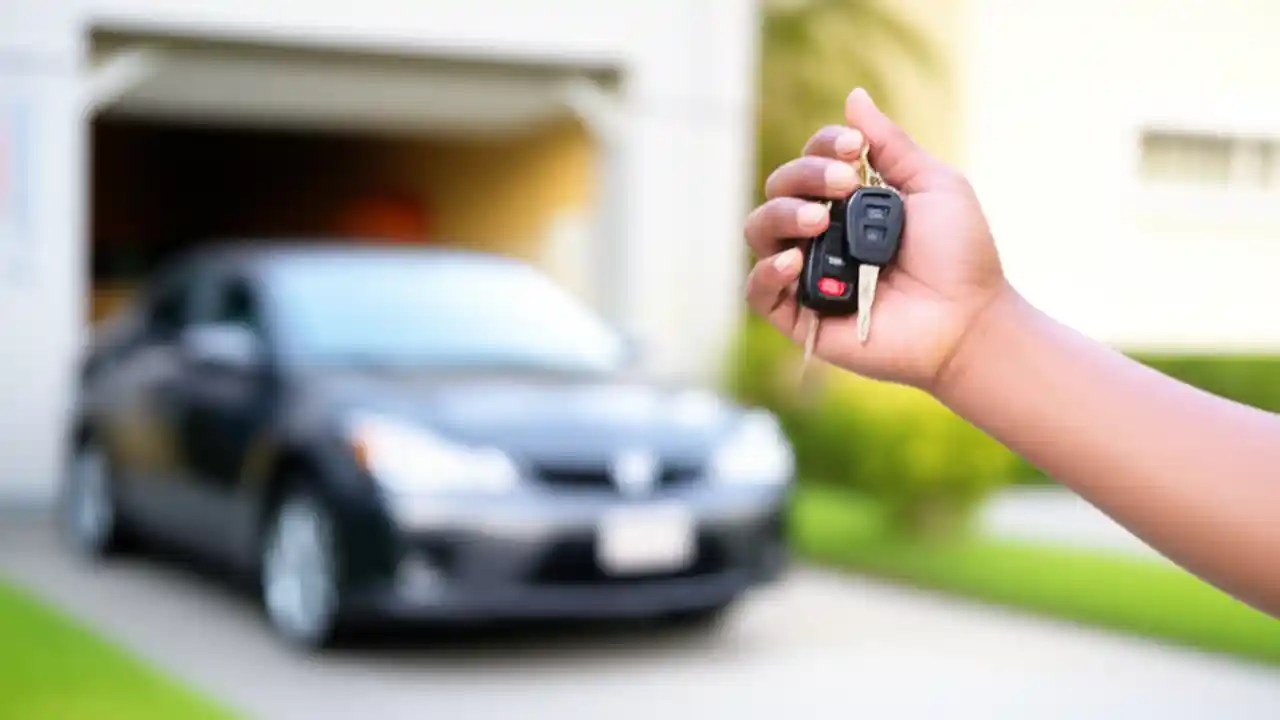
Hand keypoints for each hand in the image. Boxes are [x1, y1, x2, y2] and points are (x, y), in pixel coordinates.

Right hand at [744, 88, 1010, 391]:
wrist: (967, 319)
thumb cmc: (959, 256)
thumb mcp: (932, 185)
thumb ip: (891, 144)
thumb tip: (853, 98)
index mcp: (848, 201)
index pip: (810, 161)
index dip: (823, 147)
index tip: (856, 150)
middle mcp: (821, 233)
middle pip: (779, 189)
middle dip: (804, 177)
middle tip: (843, 186)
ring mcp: (807, 273)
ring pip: (759, 231)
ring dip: (782, 214)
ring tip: (818, 220)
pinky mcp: (800, 316)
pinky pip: (757, 291)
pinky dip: (765, 272)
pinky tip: (793, 260)